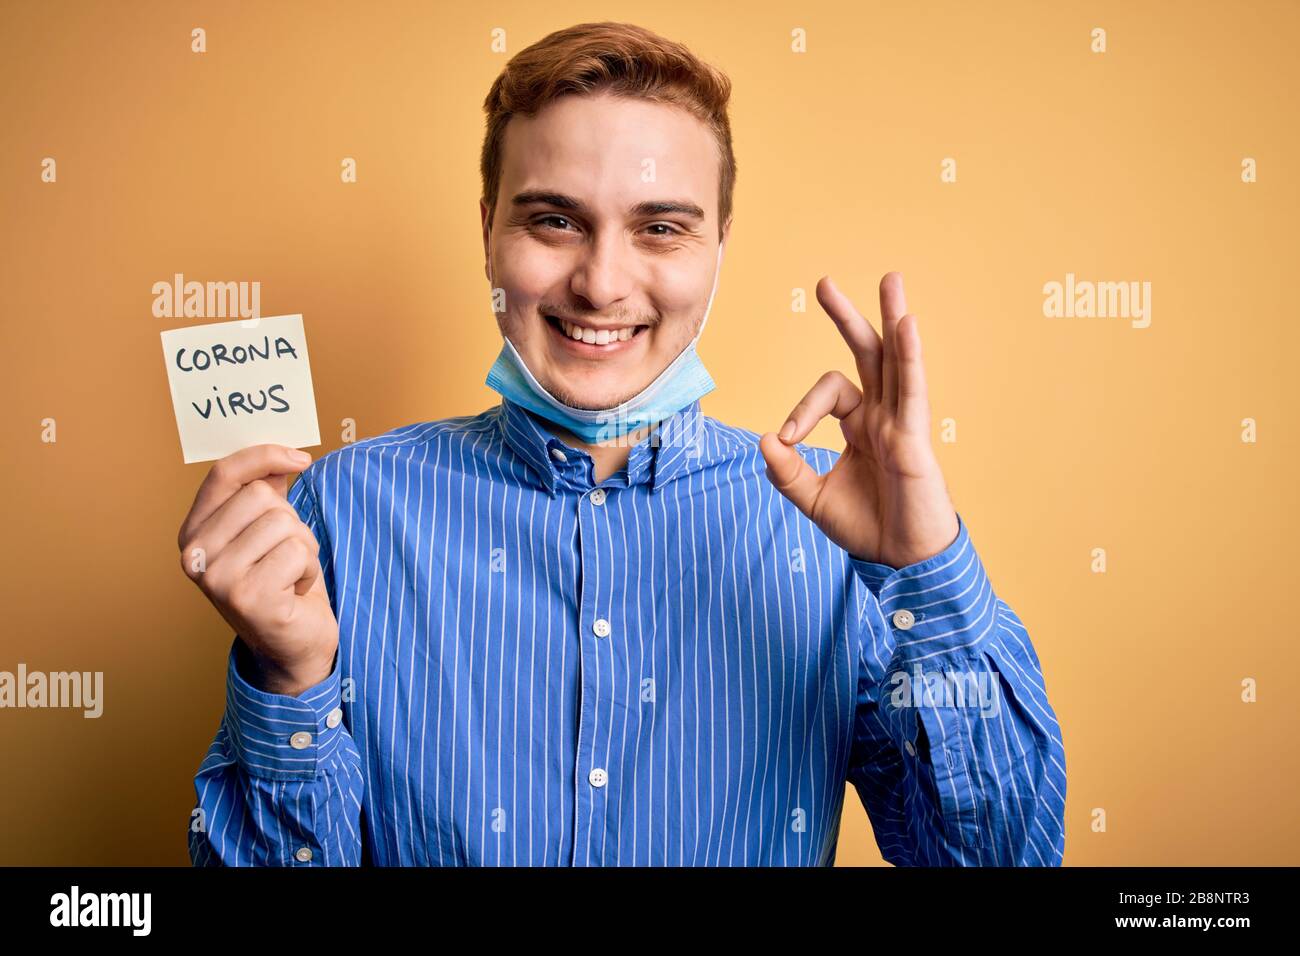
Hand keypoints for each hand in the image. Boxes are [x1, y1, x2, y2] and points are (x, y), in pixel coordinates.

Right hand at [177, 444, 337, 695]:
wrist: (292, 644)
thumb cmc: (281, 581)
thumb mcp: (268, 531)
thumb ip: (268, 492)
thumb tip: (285, 455)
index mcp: (193, 533)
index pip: (224, 473)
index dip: (265, 455)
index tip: (301, 458)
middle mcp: (195, 556)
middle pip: (261, 497)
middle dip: (291, 521)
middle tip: (287, 554)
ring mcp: (217, 579)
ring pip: (283, 524)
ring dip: (303, 548)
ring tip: (290, 575)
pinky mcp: (248, 598)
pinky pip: (297, 554)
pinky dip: (308, 570)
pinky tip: (294, 592)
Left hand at [759, 272, 958, 568]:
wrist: (901, 561)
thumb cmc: (868, 528)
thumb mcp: (814, 499)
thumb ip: (787, 472)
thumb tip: (764, 439)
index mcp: (860, 426)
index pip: (830, 393)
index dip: (801, 410)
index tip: (784, 442)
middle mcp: (882, 416)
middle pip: (867, 354)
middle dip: (847, 317)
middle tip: (824, 283)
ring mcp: (901, 423)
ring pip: (894, 361)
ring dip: (891, 318)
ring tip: (890, 279)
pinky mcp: (915, 438)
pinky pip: (912, 390)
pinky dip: (909, 357)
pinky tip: (908, 325)